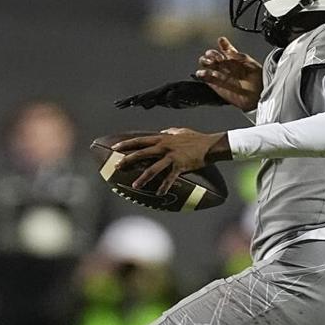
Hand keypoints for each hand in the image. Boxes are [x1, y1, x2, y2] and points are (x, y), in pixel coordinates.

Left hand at [114, 128, 229, 194]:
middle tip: (117, 166)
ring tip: (135, 185)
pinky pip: (169, 178)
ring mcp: (171, 157)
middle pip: (141, 153)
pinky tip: (158, 193)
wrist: (210, 145)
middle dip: (127, 160)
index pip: (140, 140)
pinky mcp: (180, 166)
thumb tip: (163, 132)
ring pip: (152, 168)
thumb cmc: (197, 138)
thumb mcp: (181, 131)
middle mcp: (164, 147)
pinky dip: (163, 186)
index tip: (115, 148)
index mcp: (162, 138)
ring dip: (143, 178)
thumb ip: (170, 132)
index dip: (126, 144)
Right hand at [195, 36, 263, 111]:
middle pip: (213, 56)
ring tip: (208, 63)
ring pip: (207, 66)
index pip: (226, 49)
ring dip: (205, 62)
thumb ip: (239, 56)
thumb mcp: (252, 65)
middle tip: (214, 56)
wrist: (259, 96)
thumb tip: (229, 50)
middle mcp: (226, 67)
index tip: (222, 41)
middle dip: (211, 54)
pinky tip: (204, 72)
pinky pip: (206, 79)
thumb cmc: (259, 81)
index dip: (223, 44)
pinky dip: (203, 75)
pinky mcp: (217, 86)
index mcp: (235, 60)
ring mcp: (221, 76)